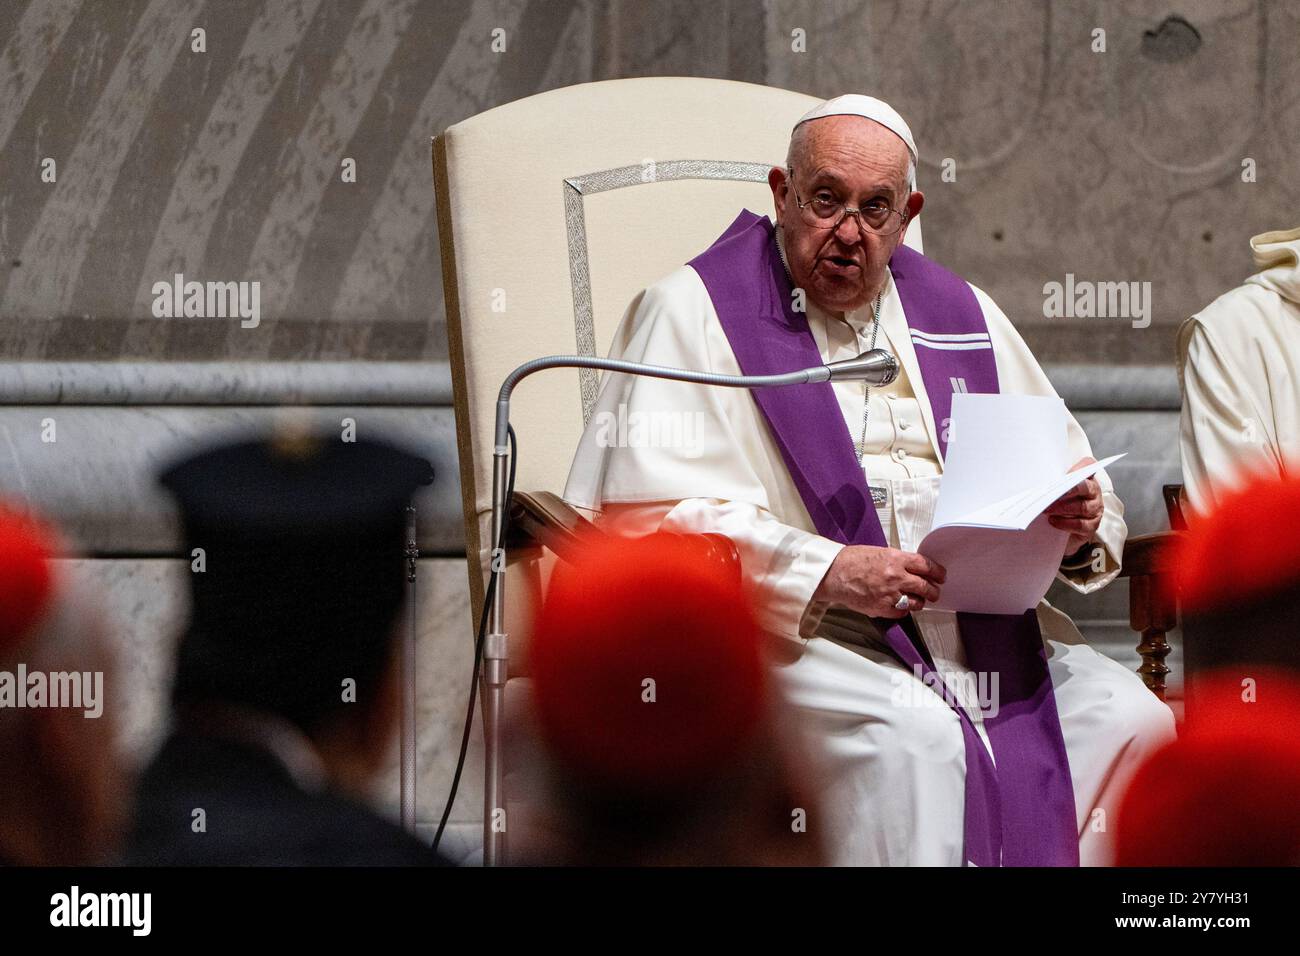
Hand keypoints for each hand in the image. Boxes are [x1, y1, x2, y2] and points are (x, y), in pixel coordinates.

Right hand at [812, 545, 945, 617]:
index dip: (937, 572)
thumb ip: (898, 560)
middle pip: (926, 586)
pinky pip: (901, 612)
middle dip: (933, 591)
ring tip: (917, 600)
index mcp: (896, 559)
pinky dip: (903, 610)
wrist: (833, 574)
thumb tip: (912, 568)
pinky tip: (900, 606)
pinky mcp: (882, 608)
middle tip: (934, 592)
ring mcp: (890, 594)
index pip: (926, 566)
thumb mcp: (879, 552)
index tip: (940, 576)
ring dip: (919, 602)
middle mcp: (896, 576)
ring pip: (916, 602)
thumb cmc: (851, 561)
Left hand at [1046, 456, 1103, 555]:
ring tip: (1046, 510)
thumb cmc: (1058, 504)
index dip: (1080, 467)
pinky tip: (1053, 521)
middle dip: (1068, 490)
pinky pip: (1081, 525)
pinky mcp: (1091, 526)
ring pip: (1083, 507)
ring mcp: (1094, 509)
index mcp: (1085, 478)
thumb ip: (1052, 481)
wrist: (1065, 530)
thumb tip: (1034, 478)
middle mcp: (1093, 492)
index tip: (1066, 472)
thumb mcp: (1054, 489)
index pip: (1088, 466)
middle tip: (1050, 493)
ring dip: (1063, 508)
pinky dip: (1066, 523)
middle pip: (1085, 487)